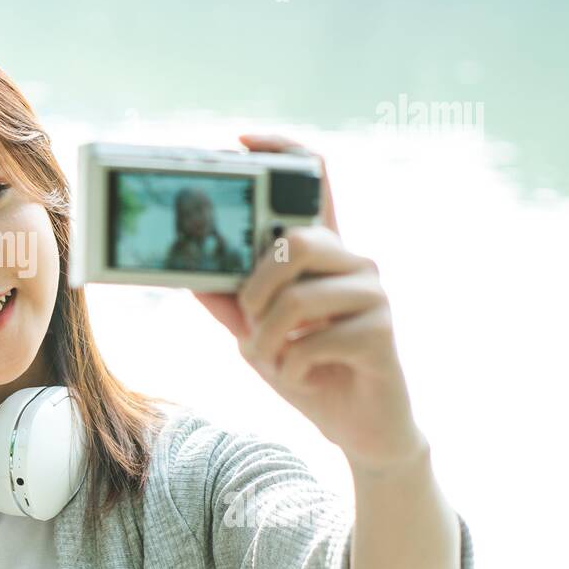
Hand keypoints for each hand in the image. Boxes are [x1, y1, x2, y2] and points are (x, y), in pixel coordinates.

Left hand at [192, 136, 424, 473]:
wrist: (359, 428)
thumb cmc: (308, 370)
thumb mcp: (255, 333)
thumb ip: (229, 301)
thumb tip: (186, 271)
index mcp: (325, 252)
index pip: (316, 181)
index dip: (285, 151)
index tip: (242, 140)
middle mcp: (355, 261)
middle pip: (297, 240)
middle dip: (256, 288)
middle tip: (249, 324)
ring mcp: (373, 293)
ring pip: (296, 297)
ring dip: (266, 340)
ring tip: (272, 360)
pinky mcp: (382, 332)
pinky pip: (312, 341)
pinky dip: (290, 368)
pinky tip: (307, 377)